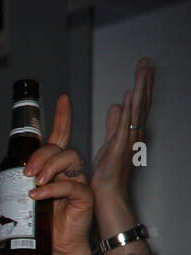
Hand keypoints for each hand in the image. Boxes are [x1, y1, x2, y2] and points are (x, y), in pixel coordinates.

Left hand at [0, 95, 91, 254]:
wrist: (55, 251)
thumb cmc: (40, 226)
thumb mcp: (14, 204)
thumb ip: (2, 188)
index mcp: (53, 169)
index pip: (59, 137)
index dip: (61, 117)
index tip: (60, 99)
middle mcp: (68, 172)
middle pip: (60, 147)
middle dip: (41, 153)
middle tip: (25, 171)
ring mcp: (77, 183)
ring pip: (70, 159)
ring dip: (49, 166)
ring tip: (32, 182)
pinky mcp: (84, 198)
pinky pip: (72, 186)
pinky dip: (52, 189)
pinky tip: (37, 194)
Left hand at [92, 57, 152, 205]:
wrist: (107, 192)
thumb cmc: (108, 171)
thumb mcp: (109, 141)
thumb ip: (114, 123)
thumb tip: (115, 106)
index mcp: (131, 131)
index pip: (139, 104)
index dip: (142, 85)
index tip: (144, 69)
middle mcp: (134, 133)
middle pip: (142, 102)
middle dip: (144, 81)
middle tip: (146, 63)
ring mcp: (129, 139)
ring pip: (136, 109)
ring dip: (139, 89)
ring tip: (143, 72)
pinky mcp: (119, 146)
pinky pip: (125, 125)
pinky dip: (128, 110)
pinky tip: (129, 97)